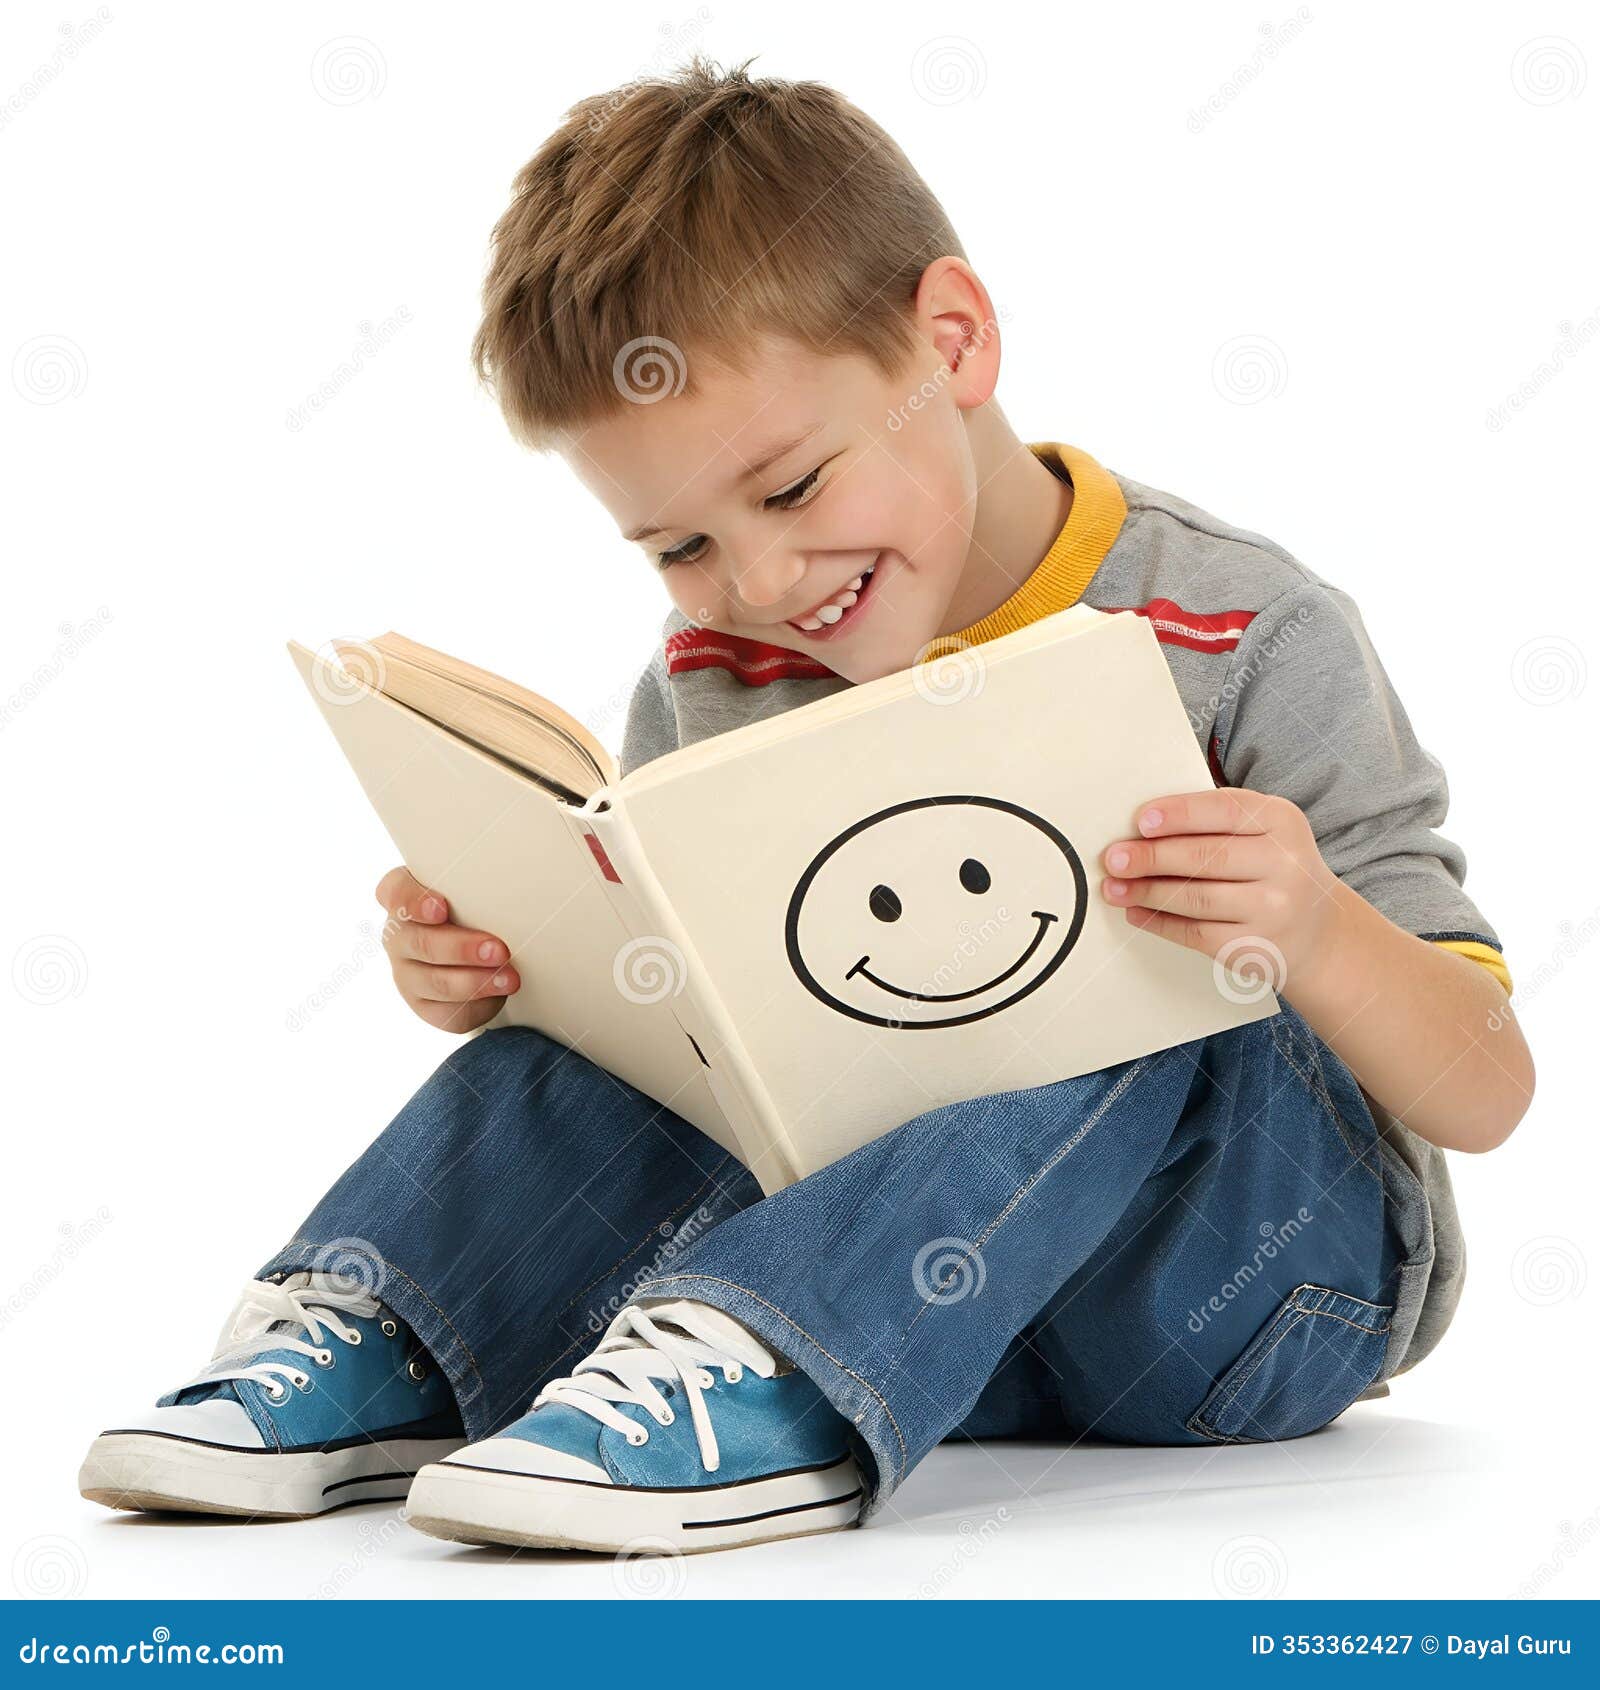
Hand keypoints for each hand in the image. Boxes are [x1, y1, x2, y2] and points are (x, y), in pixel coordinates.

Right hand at [374, 867, 519, 1032]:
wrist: (481, 949)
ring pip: (434, 981)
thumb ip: (485, 875)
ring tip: (510, 978)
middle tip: (500, 950)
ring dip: (475, 981)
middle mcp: (399, 935)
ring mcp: (406, 972)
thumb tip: (538, 858)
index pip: (395, 891)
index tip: (441, 908)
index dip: (414, 901)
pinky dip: (475, 1004)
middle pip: (421, 942)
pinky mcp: (423, 1004)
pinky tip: (498, 995)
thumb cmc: (477, 906)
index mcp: (404, 895)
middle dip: (462, 948)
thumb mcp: (476, 886)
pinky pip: (444, 1010)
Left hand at [1099, 789, 1347, 987]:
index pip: (1226, 811)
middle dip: (1151, 857)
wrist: (1318, 932)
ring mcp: (1272, 909)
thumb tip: (1143, 827)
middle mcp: (1284, 864)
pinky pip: (1196, 933)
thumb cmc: (1273, 870)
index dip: (1180, 815)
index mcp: (1282, 821)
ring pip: (1195, 897)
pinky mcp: (1254, 946)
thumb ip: (1215, 822)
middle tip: (1113, 858)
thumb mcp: (1264, 832)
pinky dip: (1159, 922)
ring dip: (1147, 891)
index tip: (1140, 821)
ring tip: (1114, 887)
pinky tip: (1135, 912)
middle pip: (1205, 857)